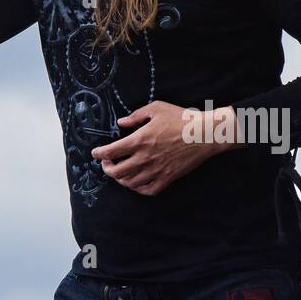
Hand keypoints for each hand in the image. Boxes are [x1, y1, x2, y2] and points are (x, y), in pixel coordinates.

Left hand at [90, 101, 241, 196]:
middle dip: (107, 168)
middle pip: (117, 172)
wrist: (205, 134)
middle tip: (106, 163)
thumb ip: (136, 116)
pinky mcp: (168, 178)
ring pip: (130, 183)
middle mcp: (145, 158)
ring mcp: (157, 170)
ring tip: (119, 172)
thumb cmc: (181, 119)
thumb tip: (121, 123)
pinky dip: (138, 189)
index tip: (96, 153)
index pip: (111, 152)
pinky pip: (148, 190)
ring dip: (120, 179)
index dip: (99, 154)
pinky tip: (136, 182)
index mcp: (140, 140)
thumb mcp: (156, 109)